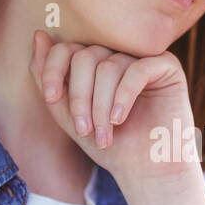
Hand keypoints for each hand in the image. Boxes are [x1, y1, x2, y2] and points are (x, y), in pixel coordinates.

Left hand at [29, 30, 195, 189]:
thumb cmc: (110, 145)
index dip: (53, 71)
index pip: (66, 49)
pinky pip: (138, 69)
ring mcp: (143, 59)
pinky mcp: (166, 67)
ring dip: (101, 106)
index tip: (51, 100)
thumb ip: (49, 78)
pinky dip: (124, 96)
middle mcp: (118, 55)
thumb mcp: (69, 115)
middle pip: (85, 57)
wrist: (146, 170)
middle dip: (79, 97)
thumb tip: (38, 35)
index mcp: (95, 64)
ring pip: (109, 67)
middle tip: (84, 130)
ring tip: (104, 135)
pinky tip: (120, 118)